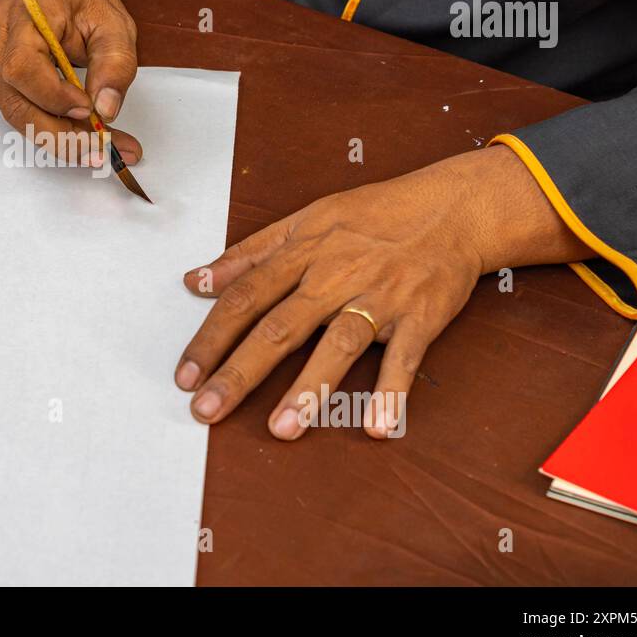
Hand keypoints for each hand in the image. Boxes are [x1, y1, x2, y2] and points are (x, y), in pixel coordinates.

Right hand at [0, 0, 139, 164]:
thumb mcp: (109, 17)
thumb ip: (114, 62)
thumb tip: (107, 110)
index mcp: (21, 15)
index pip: (23, 68)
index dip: (54, 97)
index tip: (91, 110)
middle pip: (17, 106)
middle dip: (65, 137)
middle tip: (108, 152)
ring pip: (18, 117)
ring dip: (63, 138)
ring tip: (105, 145)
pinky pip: (17, 113)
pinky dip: (51, 127)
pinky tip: (80, 128)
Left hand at [176, 145, 590, 439]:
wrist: (452, 207)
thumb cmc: (374, 215)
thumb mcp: (305, 221)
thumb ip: (249, 255)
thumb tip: (195, 280)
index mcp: (302, 252)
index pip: (245, 298)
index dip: (211, 337)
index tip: (184, 375)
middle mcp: (335, 274)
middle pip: (279, 327)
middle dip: (240, 371)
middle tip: (207, 410)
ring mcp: (379, 296)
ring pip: (339, 343)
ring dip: (310, 387)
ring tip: (281, 429)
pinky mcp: (421, 315)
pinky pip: (405, 356)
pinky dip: (393, 390)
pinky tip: (378, 426)